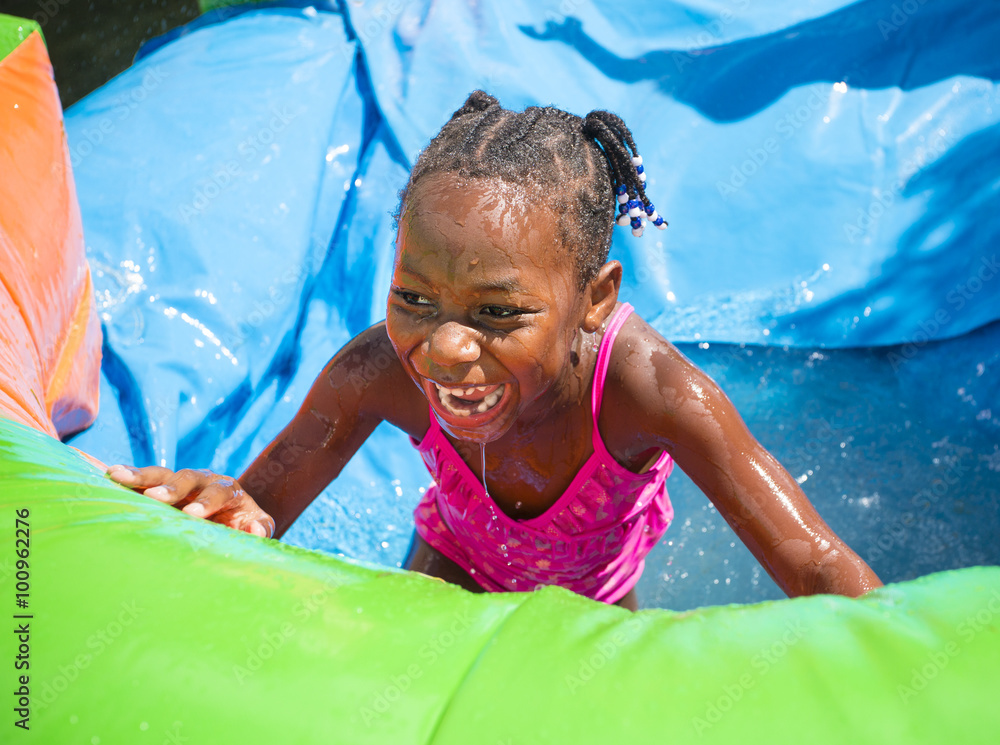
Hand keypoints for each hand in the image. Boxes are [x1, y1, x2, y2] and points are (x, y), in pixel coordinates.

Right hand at [106, 465, 274, 537]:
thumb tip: (255, 533)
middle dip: (172, 487)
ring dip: (141, 476)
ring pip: (162, 473)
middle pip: (188, 477)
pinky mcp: (161, 486)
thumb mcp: (256, 526)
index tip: (192, 515)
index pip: (218, 493)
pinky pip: (143, 479)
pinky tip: (108, 474)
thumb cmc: (242, 524)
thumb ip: (260, 529)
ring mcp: (180, 481)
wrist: (231, 513)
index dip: (206, 503)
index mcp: (227, 489)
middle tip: (155, 496)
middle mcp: (203, 480)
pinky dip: (128, 476)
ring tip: (117, 476)